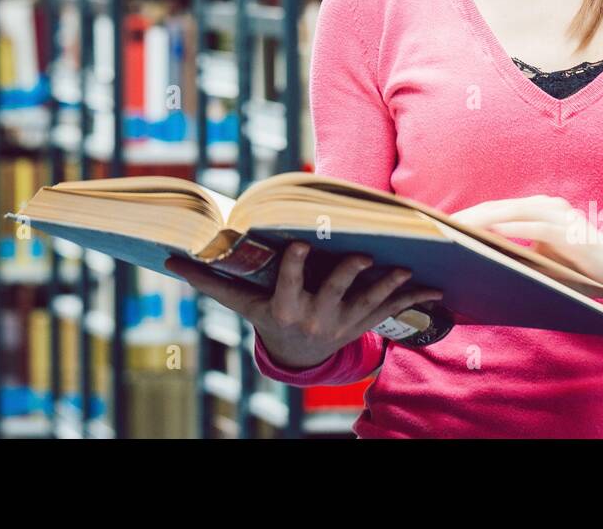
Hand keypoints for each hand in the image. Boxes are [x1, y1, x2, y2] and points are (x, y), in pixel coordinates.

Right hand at [164, 243, 443, 369]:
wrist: (296, 357)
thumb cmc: (265, 317)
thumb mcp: (239, 304)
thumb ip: (208, 281)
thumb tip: (166, 259)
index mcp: (285, 307)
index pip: (288, 284)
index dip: (293, 264)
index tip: (298, 244)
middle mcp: (315, 317)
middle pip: (335, 292)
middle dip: (350, 274)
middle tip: (366, 256)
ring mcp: (342, 322)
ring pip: (370, 302)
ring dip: (390, 286)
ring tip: (407, 271)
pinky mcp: (363, 323)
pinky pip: (390, 310)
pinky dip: (413, 298)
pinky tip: (437, 288)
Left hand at [448, 195, 602, 302]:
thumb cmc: (576, 270)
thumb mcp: (541, 260)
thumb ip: (516, 255)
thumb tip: (476, 262)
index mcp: (538, 210)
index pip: (496, 210)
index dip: (469, 216)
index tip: (443, 225)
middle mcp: (547, 207)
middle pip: (499, 209)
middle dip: (470, 217)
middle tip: (443, 227)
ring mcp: (560, 216)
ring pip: (514, 214)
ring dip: (485, 221)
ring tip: (460, 230)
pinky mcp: (571, 231)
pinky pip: (538, 229)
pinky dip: (516, 231)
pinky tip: (495, 236)